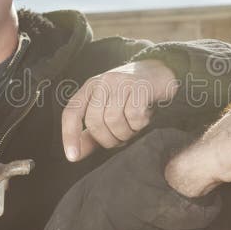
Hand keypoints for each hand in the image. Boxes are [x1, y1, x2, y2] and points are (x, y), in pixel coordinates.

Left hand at [62, 59, 178, 161]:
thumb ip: (91, 135)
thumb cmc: (133, 98)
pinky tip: (144, 119)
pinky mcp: (140, 85)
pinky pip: (134, 114)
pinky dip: (139, 124)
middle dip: (108, 139)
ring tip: (133, 128)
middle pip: (94, 121)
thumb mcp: (108, 113)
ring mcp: (121, 82)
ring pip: (114, 120)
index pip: (72, 112)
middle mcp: (102, 82)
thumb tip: (74, 155)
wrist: (161, 73)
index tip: (72, 156)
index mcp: (90, 88)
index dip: (69, 135)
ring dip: (125, 133)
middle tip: (121, 139)